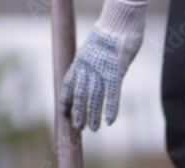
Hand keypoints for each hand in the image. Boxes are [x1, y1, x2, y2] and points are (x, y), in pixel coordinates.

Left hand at [60, 0, 148, 131]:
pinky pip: (112, 94)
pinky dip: (111, 108)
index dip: (66, 100)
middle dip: (79, 113)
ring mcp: (100, 70)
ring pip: (94, 98)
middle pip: (79, 95)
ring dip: (93, 115)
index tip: (65, 113)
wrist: (119, 22)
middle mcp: (87, 68)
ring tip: (93, 129)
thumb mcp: (96, 48)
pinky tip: (110, 121)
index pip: (68, 85)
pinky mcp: (115, 72)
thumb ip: (93, 63)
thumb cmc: (111, 33)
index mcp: (80, 61)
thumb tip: (96, 73)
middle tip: (79, 128)